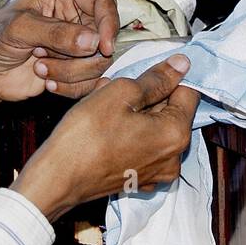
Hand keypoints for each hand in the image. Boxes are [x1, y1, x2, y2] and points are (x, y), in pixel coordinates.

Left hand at [0, 0, 119, 102]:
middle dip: (77, 56)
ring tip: (39, 67)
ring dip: (69, 72)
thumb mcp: (19, 29)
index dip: (108, 23)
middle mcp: (78, 14)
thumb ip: (55, 32)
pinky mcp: (79, 68)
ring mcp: (80, 43)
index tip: (103, 47)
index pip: (103, 1)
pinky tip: (46, 81)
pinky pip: (91, 82)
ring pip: (99, 63)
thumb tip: (93, 41)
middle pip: (105, 37)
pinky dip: (70, 87)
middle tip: (41, 55)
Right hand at [12, 54, 200, 220]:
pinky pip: (144, 147)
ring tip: (108, 110)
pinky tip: (107, 130)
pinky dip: (131, 134)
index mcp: (176, 134)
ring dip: (137, 114)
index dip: (167, 78)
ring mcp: (157, 173)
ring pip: (155, 129)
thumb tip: (182, 64)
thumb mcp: (120, 94)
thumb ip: (156, 79)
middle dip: (148, 97)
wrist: (57, 180)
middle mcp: (174, 158)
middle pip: (171, 112)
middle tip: (118, 93)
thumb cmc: (85, 135)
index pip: (188, 92)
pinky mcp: (140, 180)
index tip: (143, 74)